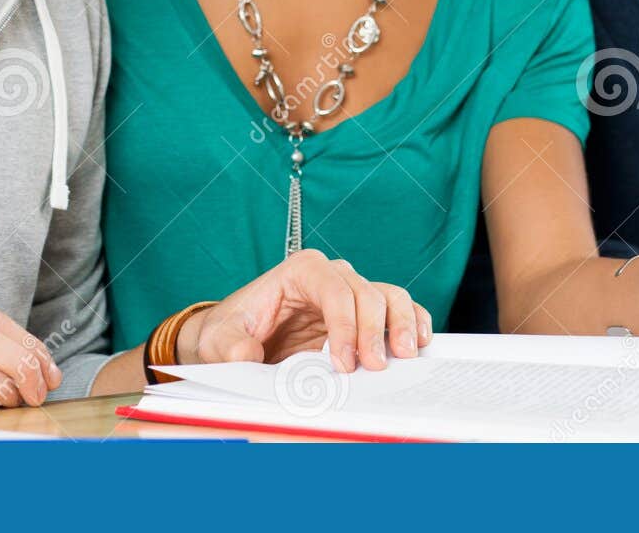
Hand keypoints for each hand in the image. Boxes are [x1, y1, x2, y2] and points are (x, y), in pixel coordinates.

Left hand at [175, 249, 432, 372]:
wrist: (239, 337)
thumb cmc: (232, 330)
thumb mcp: (221, 338)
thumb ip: (231, 345)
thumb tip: (247, 353)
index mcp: (299, 271)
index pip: (333, 290)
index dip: (345, 325)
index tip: (344, 362)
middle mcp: (331, 275)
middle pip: (366, 294)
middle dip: (373, 331)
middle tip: (375, 367)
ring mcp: (350, 293)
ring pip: (388, 296)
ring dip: (400, 324)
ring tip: (403, 356)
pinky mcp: (362, 314)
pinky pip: (396, 309)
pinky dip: (411, 322)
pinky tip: (417, 342)